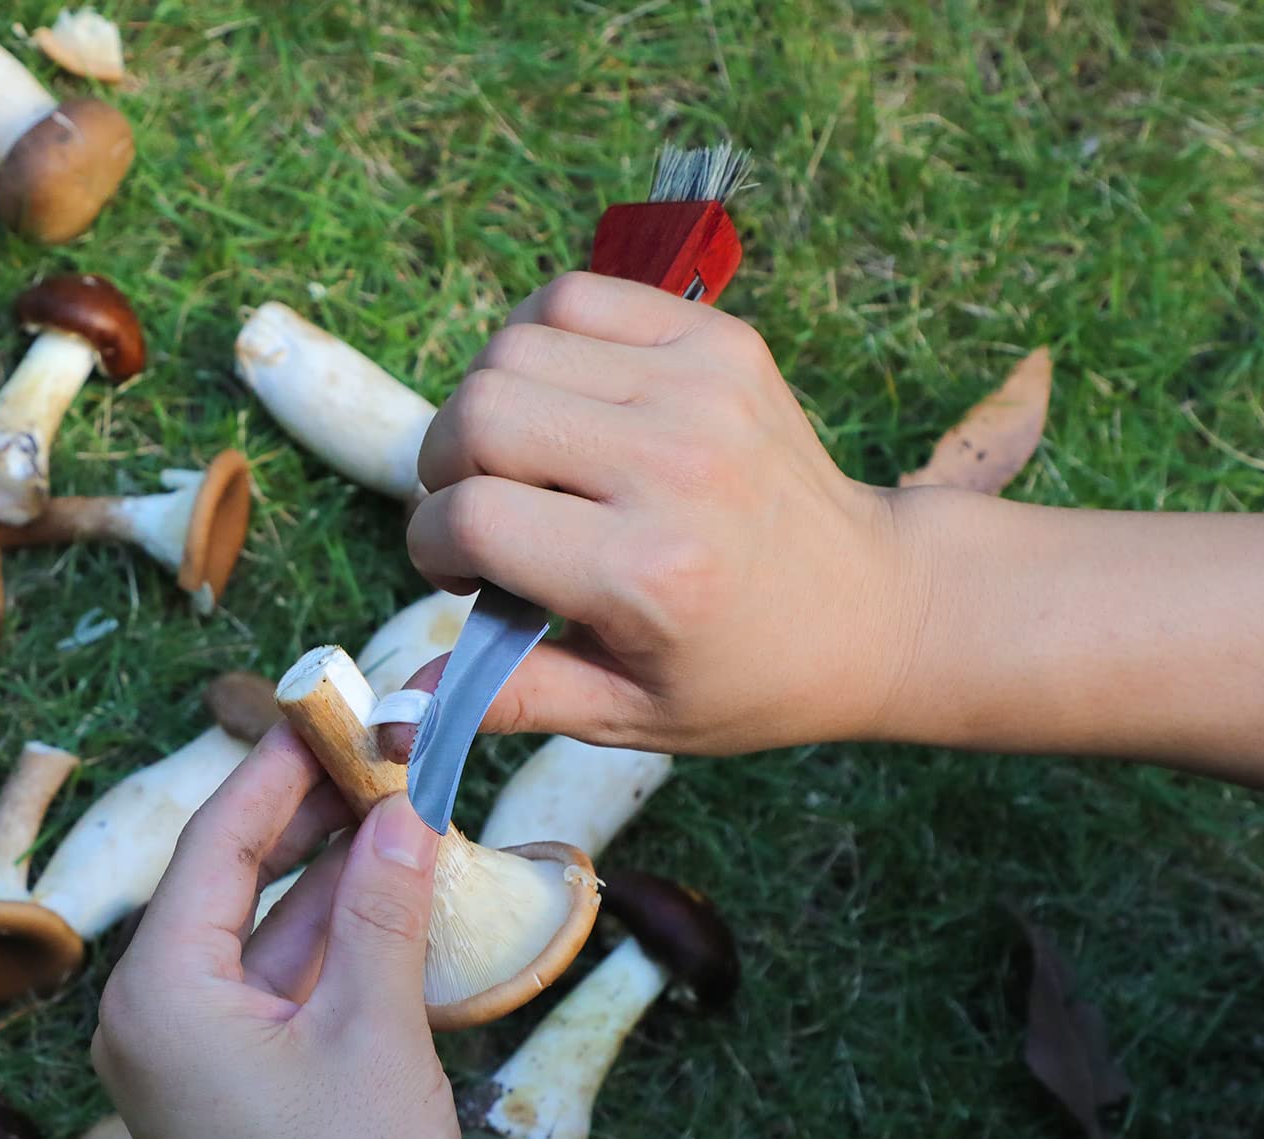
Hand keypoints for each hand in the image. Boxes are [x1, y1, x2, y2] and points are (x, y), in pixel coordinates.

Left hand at [92, 726, 462, 1138]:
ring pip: (261, 931)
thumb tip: (402, 810)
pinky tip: (389, 897)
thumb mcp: (376, 1037)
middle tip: (382, 750)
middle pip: (231, 878)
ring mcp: (192, 1056)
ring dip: (329, 875)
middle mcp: (155, 1016)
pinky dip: (331, 940)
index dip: (282, 766)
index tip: (338, 708)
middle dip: (309, 813)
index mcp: (160, 994)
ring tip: (399, 806)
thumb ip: (383, 911)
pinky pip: (277, 984)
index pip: (215, 840)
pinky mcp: (232, 1087)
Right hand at [404, 271, 916, 755]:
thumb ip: (507, 699)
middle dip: (443, 469)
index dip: (432, 548)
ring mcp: (701, 388)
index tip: (463, 577)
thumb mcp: (628, 716)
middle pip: (477, 411)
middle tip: (480, 515)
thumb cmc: (746, 676)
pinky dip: (539, 343)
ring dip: (487, 405)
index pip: (469, 517)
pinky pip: (575, 298)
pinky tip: (561, 408)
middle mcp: (674, 466)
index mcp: (648, 573)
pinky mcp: (719, 340)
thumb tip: (389, 712)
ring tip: (523, 464)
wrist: (874, 608)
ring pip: (514, 344)